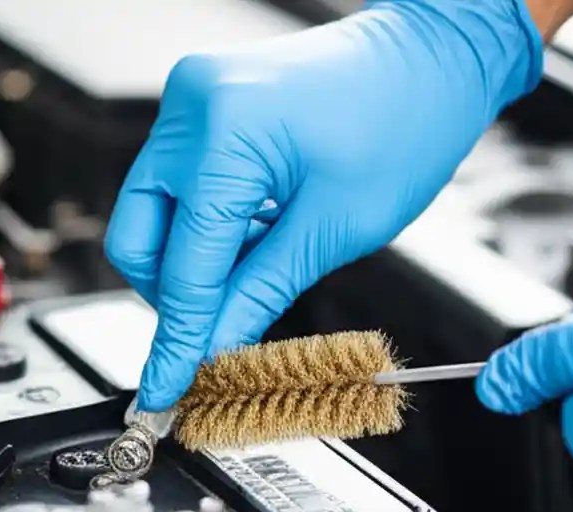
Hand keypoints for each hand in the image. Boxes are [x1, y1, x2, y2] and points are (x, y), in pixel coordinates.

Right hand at [105, 0, 544, 410]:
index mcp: (223, 134)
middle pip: (139, 240)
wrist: (433, 57)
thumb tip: (213, 349)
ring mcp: (189, 101)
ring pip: (152, 216)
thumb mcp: (335, 229)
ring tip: (260, 268)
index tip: (162, 393)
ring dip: (193, 262)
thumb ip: (260, 292)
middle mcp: (189, 108)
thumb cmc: (405, 125)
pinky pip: (176, 187)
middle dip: (175, 297)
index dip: (177, 340)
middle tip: (218, 335)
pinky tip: (256, 236)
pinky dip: (205, 227)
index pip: (184, 266)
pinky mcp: (200, 105)